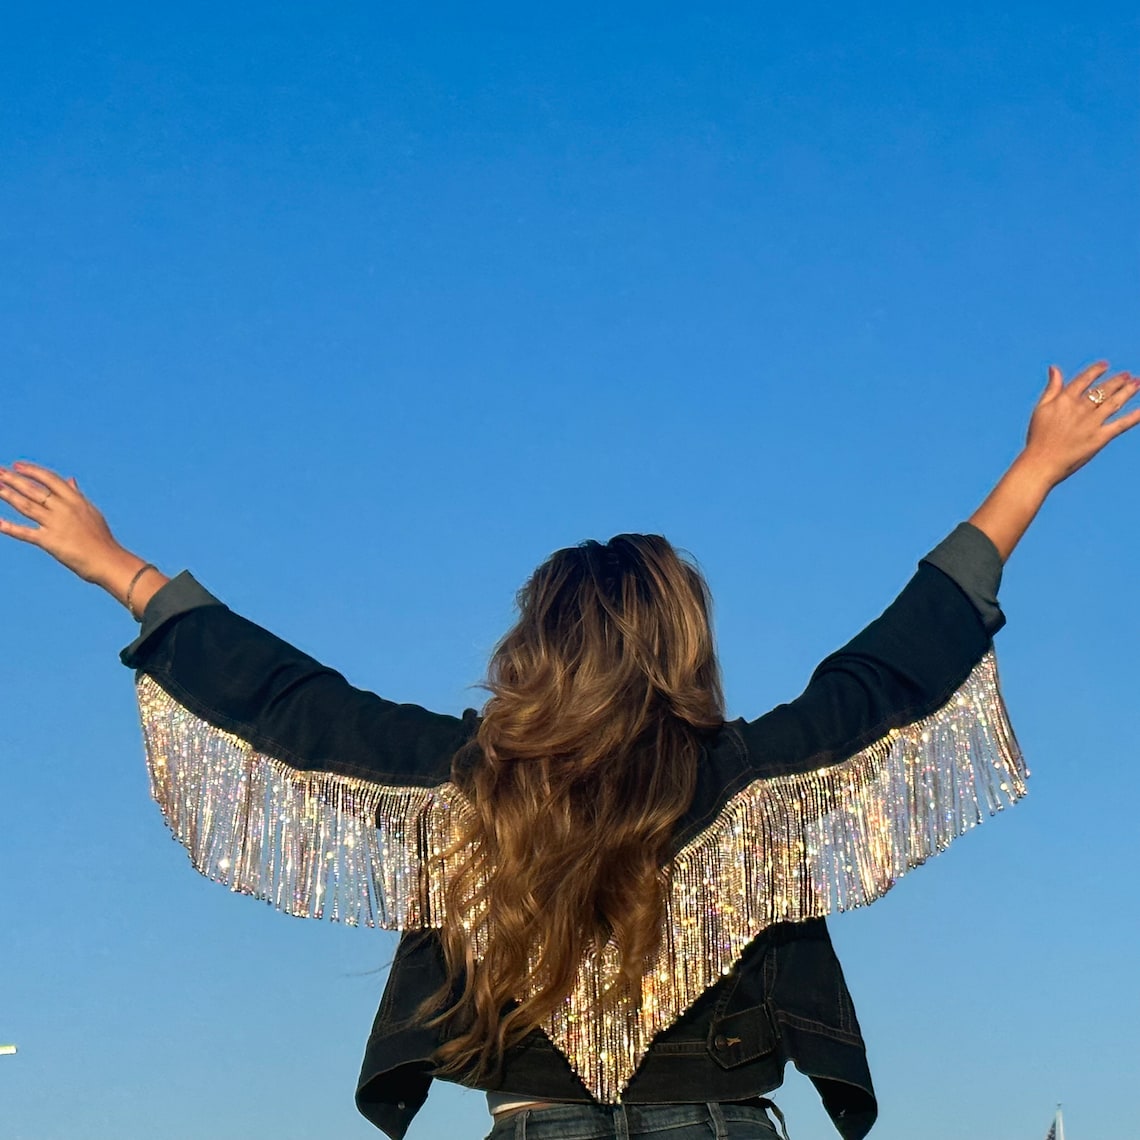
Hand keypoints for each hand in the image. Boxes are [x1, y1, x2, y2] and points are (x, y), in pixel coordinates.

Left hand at [0, 460, 129, 584]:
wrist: (108, 560)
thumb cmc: (101, 538)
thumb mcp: (91, 512)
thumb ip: (77, 495)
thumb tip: (70, 480)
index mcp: (76, 500)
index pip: (50, 479)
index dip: (32, 471)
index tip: (17, 465)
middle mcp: (64, 509)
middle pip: (34, 490)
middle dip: (13, 479)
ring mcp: (56, 524)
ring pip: (26, 506)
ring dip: (8, 496)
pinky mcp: (50, 542)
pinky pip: (25, 533)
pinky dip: (10, 528)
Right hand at [1023, 361, 1139, 487]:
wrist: (1041, 463)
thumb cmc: (1037, 437)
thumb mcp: (1041, 409)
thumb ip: (1051, 388)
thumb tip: (1054, 368)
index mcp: (1065, 399)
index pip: (1085, 379)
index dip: (1096, 371)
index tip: (1105, 365)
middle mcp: (1081, 408)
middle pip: (1104, 390)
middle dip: (1118, 381)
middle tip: (1128, 376)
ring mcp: (1092, 422)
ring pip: (1114, 402)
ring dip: (1128, 391)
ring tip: (1137, 384)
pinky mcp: (1100, 438)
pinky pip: (1121, 424)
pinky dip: (1135, 416)